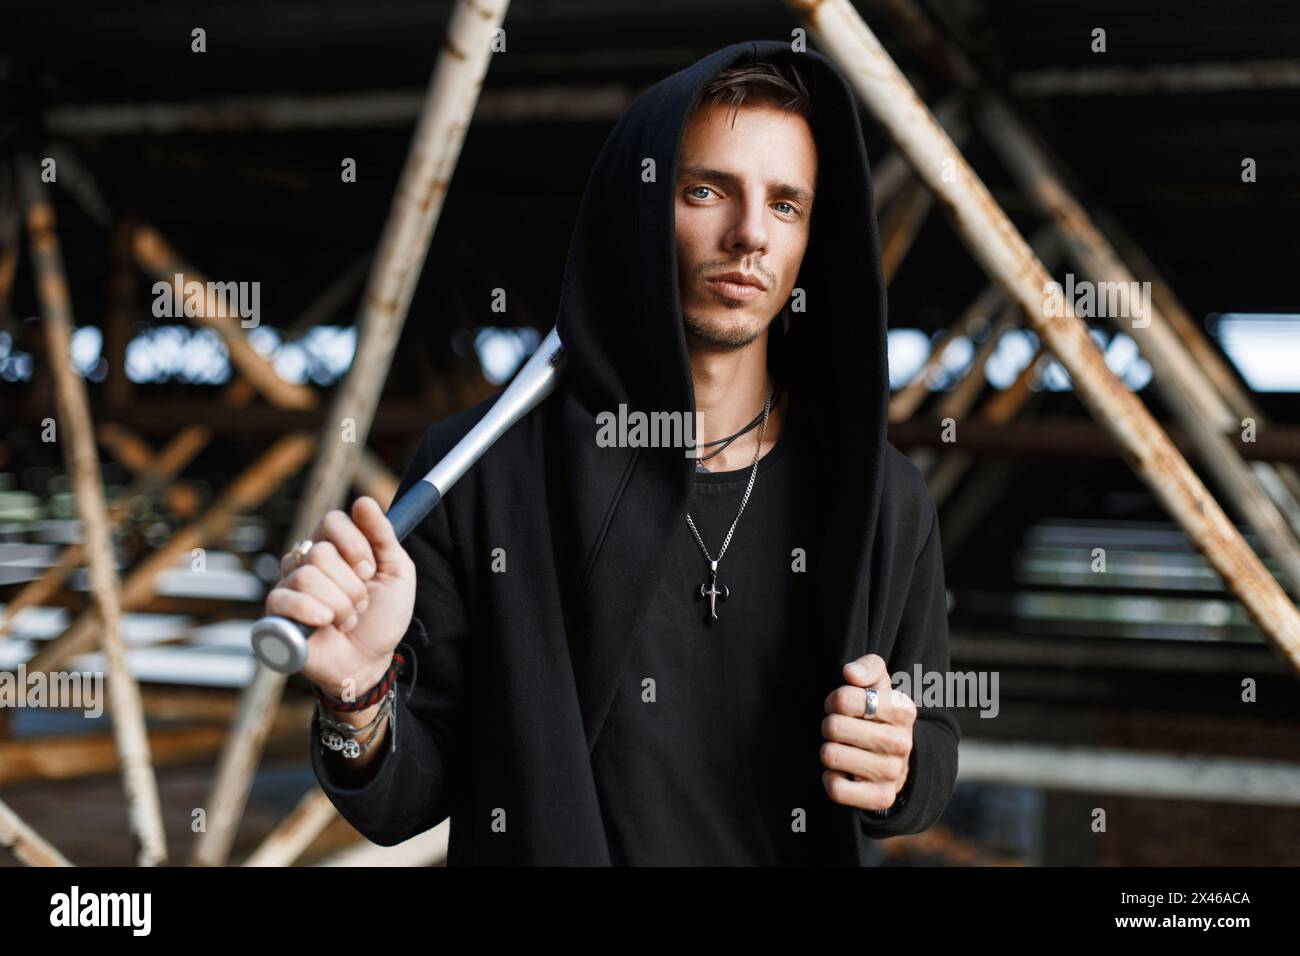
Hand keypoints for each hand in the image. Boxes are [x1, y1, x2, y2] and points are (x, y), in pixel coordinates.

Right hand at [264, 496, 416, 699]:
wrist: (370, 661)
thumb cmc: (382, 617)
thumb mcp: (397, 572)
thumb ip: (384, 535)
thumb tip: (364, 501)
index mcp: (335, 545)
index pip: (333, 520)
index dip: (356, 545)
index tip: (369, 570)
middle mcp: (308, 560)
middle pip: (322, 551)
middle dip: (352, 585)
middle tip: (360, 603)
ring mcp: (289, 584)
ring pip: (308, 575)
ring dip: (340, 604)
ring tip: (346, 619)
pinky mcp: (275, 612)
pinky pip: (284, 598)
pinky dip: (314, 613)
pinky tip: (325, 624)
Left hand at [820, 653, 915, 811]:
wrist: (897, 759)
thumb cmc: (879, 714)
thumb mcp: (879, 683)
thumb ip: (867, 667)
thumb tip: (850, 674)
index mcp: (903, 709)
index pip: (843, 699)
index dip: (834, 700)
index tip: (842, 706)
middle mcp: (901, 742)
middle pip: (833, 727)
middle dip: (829, 725)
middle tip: (840, 729)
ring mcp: (892, 772)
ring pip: (831, 756)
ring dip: (829, 751)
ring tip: (844, 748)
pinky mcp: (880, 797)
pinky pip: (836, 788)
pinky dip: (831, 778)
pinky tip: (842, 772)